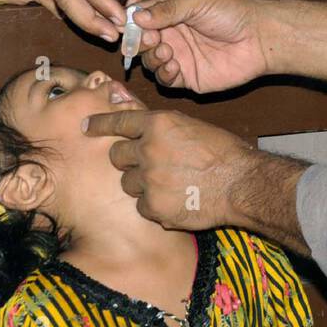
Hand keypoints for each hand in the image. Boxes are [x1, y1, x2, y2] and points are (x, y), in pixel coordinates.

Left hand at [83, 109, 256, 229]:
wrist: (240, 184)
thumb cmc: (222, 152)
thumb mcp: (191, 126)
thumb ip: (160, 125)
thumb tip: (136, 120)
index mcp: (157, 124)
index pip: (118, 122)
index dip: (99, 124)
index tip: (86, 127)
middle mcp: (148, 150)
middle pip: (117, 156)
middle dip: (126, 160)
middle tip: (147, 165)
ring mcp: (149, 180)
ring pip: (127, 184)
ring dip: (141, 184)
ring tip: (168, 185)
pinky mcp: (154, 207)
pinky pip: (142, 206)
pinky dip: (154, 206)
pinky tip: (175, 201)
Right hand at [131, 0, 272, 93]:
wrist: (259, 37)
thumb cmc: (232, 12)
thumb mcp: (197, 1)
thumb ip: (168, 9)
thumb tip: (137, 17)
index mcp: (172, 13)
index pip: (142, 17)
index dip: (133, 21)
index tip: (127, 23)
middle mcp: (173, 35)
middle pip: (141, 41)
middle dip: (139, 41)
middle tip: (150, 39)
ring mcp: (180, 57)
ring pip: (150, 61)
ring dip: (151, 57)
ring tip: (167, 50)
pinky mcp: (189, 78)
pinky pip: (166, 80)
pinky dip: (164, 73)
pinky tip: (174, 65)